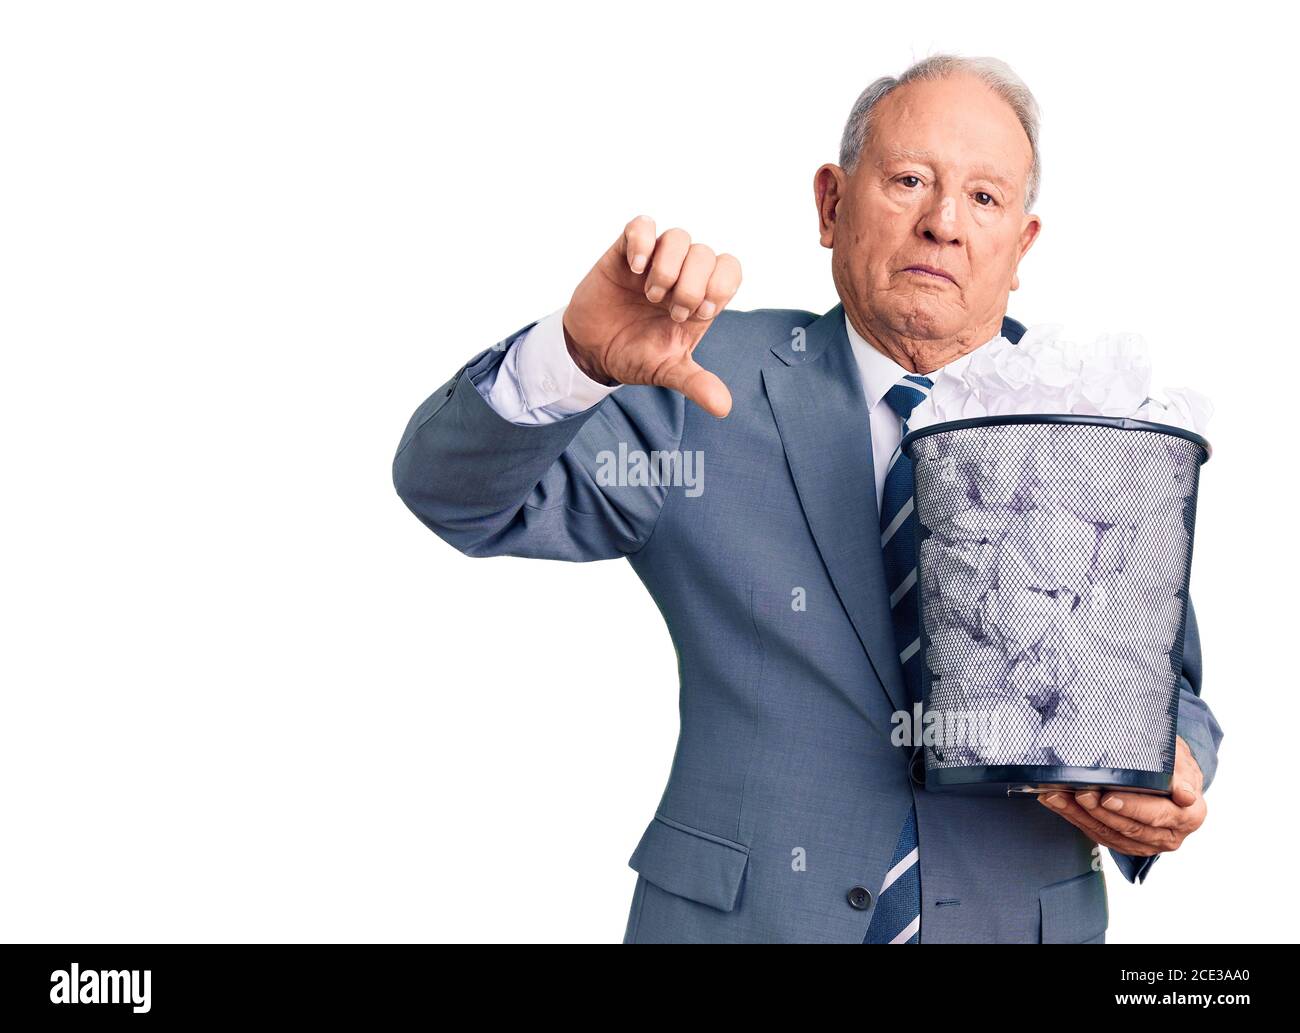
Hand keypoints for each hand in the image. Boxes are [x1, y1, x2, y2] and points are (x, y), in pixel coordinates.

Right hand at [562, 215, 741, 416]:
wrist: (592, 351)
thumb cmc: (634, 355)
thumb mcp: (666, 371)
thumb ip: (695, 383)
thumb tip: (724, 408)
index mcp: (700, 297)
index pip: (729, 269)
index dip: (720, 285)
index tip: (699, 314)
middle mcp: (681, 274)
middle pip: (706, 253)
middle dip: (692, 285)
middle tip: (673, 311)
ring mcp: (654, 260)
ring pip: (679, 237)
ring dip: (669, 267)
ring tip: (651, 295)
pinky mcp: (625, 252)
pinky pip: (641, 225)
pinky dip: (642, 242)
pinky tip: (635, 269)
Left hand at [1038, 736, 1206, 856]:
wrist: (1173, 778)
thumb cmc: (1175, 764)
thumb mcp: (1181, 758)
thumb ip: (1180, 773)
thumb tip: (1184, 794)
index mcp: (1190, 815)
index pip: (1157, 814)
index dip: (1131, 807)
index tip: (1107, 797)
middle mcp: (1171, 836)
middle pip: (1129, 827)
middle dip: (1098, 810)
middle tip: (1077, 792)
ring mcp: (1148, 844)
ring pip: (1109, 833)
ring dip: (1079, 815)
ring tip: (1056, 796)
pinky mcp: (1126, 844)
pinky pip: (1098, 834)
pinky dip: (1075, 818)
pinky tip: (1056, 802)